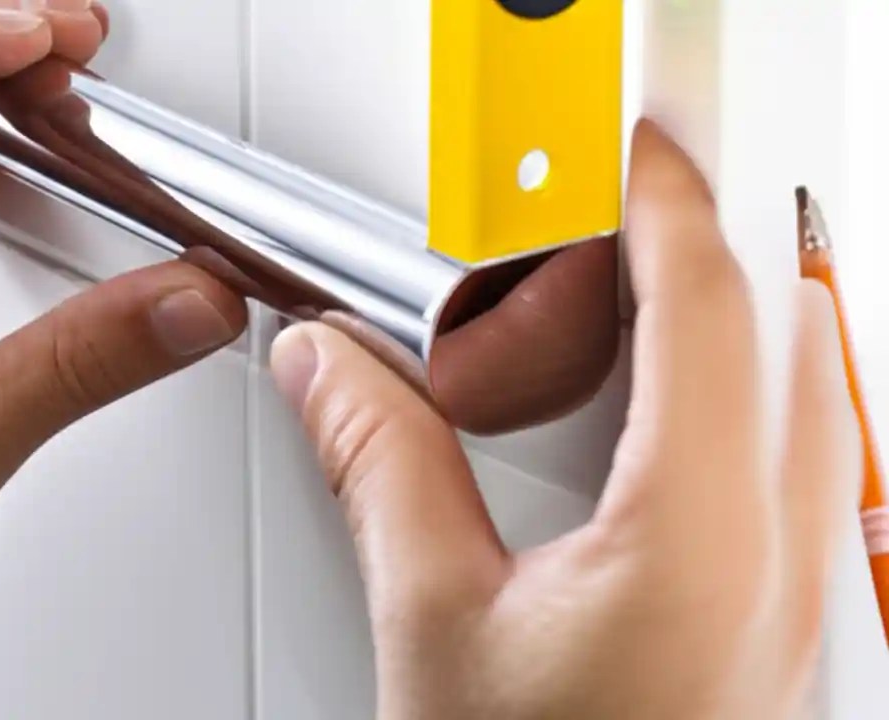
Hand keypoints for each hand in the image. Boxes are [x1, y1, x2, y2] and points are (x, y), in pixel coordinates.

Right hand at [270, 120, 859, 718]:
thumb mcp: (433, 628)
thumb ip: (381, 466)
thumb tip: (330, 367)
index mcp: (697, 540)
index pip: (706, 307)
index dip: (667, 201)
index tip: (636, 150)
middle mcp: (783, 561)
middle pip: (782, 335)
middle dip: (703, 258)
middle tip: (607, 243)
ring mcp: (806, 599)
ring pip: (808, 399)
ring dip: (728, 333)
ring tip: (621, 334)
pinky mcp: (794, 629)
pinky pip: (799, 471)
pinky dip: (737, 410)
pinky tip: (645, 450)